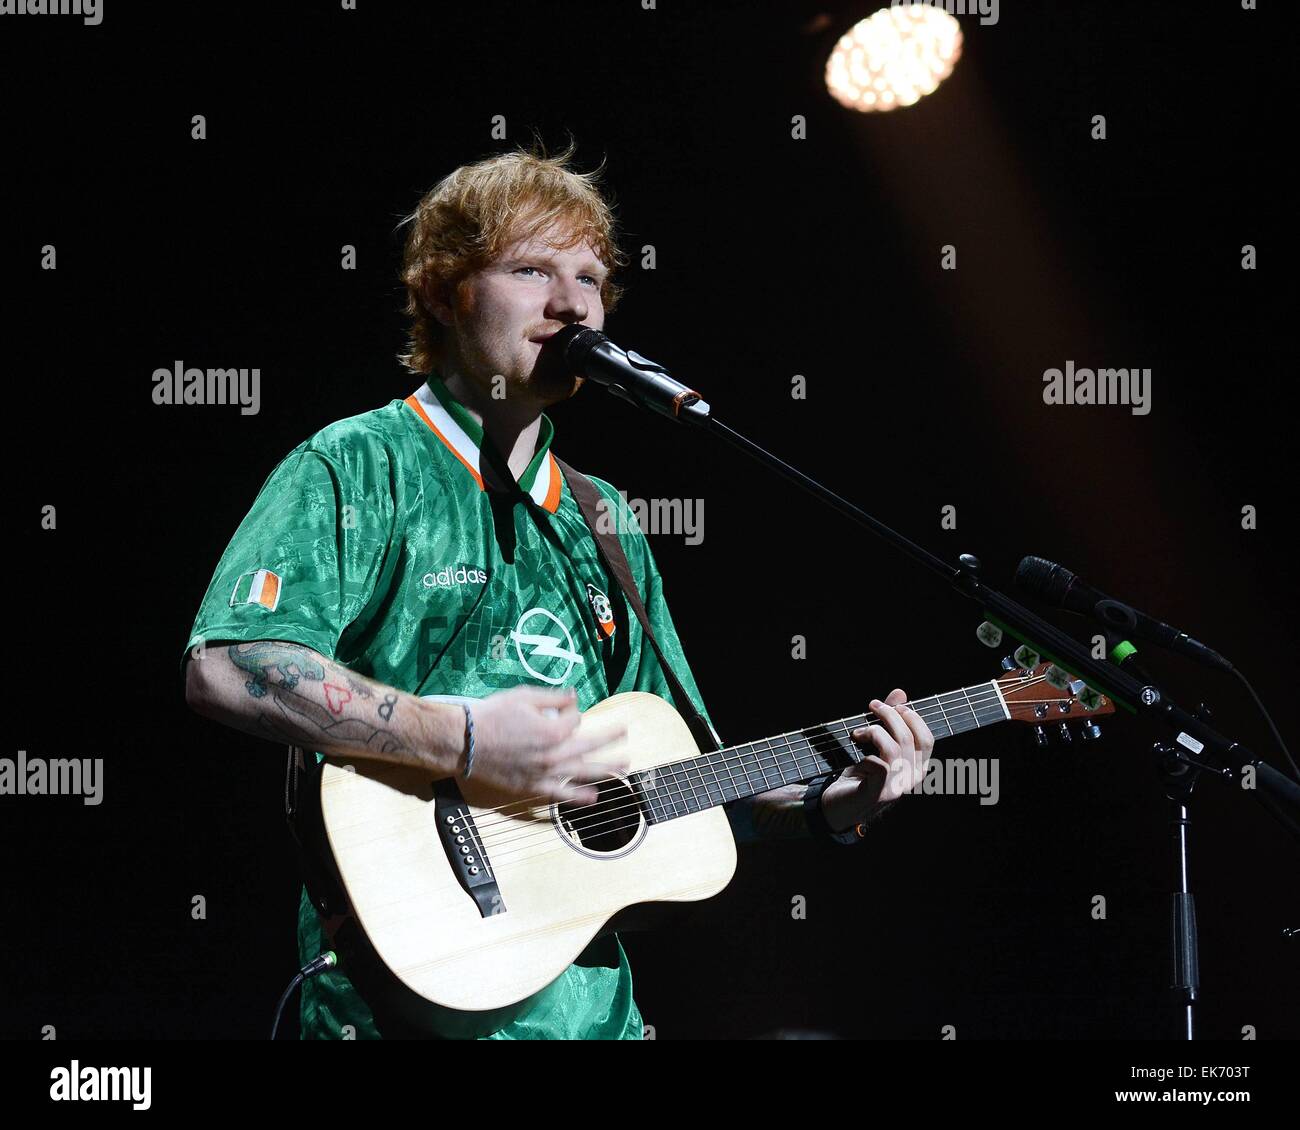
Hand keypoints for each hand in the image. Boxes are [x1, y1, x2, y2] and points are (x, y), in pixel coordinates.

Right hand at [463, 687, 628, 805]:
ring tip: (624, 767)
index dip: (572, 712)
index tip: (564, 708)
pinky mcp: (533, 787)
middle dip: (610, 740)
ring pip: (583, 772)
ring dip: (606, 769)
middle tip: (625, 735)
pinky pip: (561, 795)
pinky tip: (594, 797)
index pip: (576, 720)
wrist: (464, 742)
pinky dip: (578, 797)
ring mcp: (545, 774)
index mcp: (553, 731)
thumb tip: (574, 698)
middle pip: (590, 746)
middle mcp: (554, 755)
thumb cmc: (492, 715)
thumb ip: (554, 698)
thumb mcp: (524, 696)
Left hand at [822, 688, 933, 831]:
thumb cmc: (860, 774)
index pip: (926, 739)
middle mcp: (912, 779)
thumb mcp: (877, 745)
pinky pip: (879, 763)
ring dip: (874, 729)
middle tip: (872, 705)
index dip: (913, 718)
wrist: (838, 806)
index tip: (895, 705)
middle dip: (889, 714)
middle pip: (908, 737)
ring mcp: (897, 787)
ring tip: (858, 731)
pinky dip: (866, 752)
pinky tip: (857, 753)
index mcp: (917, 768)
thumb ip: (890, 720)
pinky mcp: (879, 793)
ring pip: (894, 747)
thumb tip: (900, 692)